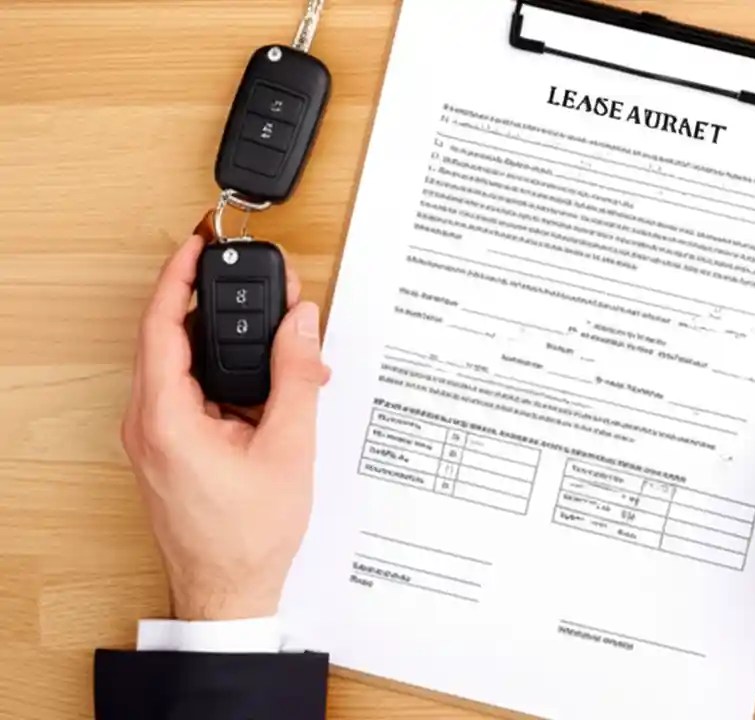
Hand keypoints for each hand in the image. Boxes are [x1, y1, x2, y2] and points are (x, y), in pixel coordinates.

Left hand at [121, 235, 329, 620]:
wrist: (229, 591)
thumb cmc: (249, 537)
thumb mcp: (288, 448)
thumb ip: (295, 377)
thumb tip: (301, 325)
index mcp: (165, 419)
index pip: (160, 325)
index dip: (178, 276)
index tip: (197, 245)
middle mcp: (147, 423)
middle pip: (167, 338)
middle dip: (210, 302)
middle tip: (245, 275)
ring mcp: (153, 437)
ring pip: (180, 365)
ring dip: (223, 342)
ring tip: (272, 327)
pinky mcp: (168, 447)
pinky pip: (188, 392)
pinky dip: (224, 375)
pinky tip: (266, 378)